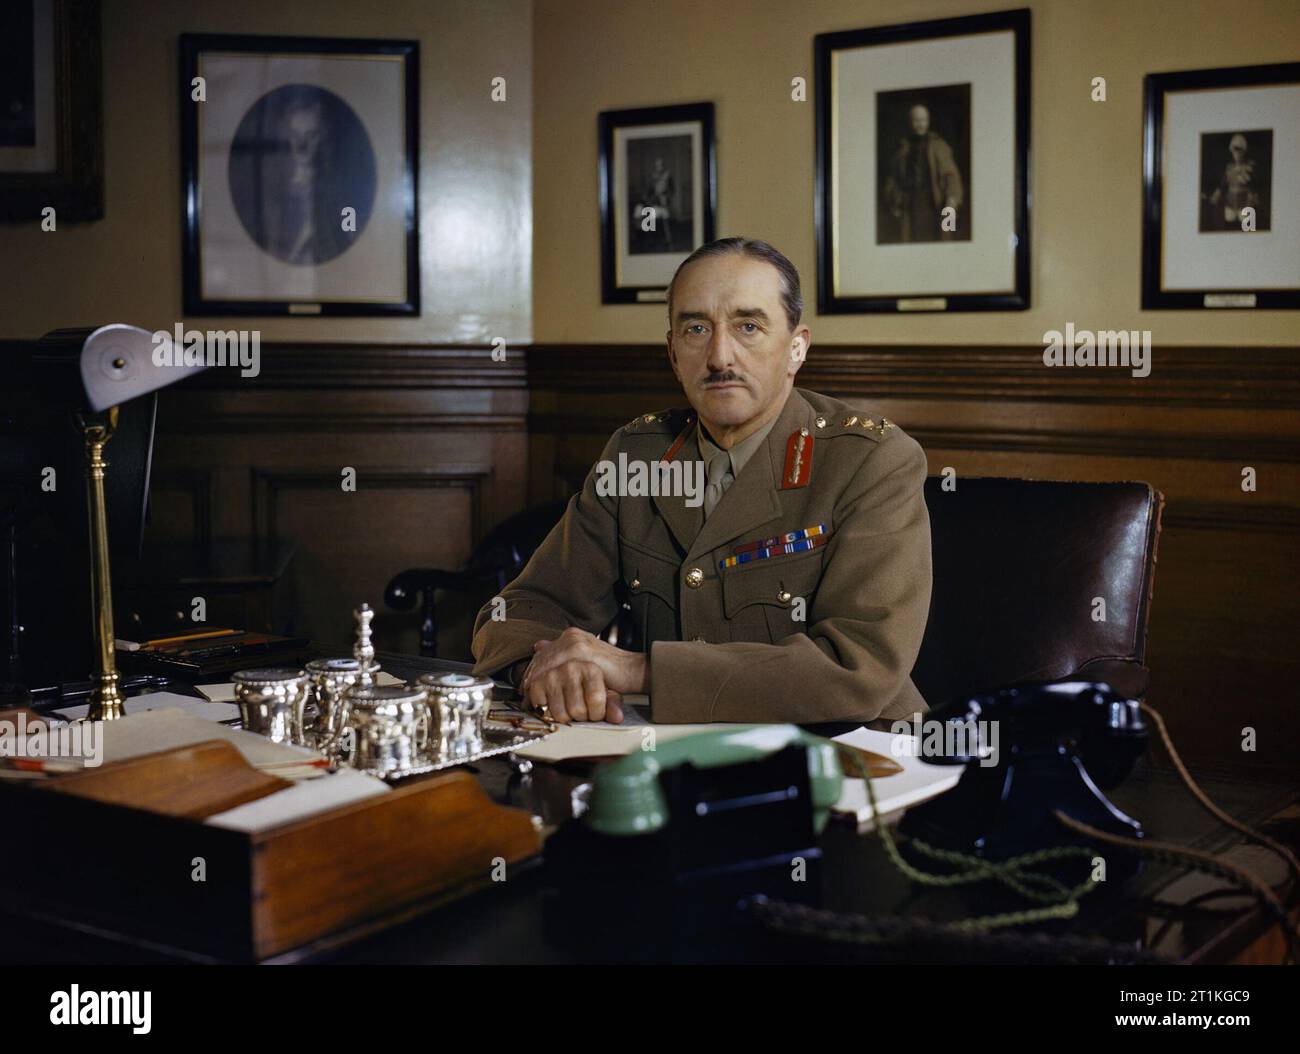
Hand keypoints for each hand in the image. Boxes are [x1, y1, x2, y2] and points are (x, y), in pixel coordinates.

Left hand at [520, 627, 647, 723]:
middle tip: (525, 696)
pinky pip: (557, 671)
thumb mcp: (585, 662)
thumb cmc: (611, 671)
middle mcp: (571, 637)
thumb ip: (564, 655)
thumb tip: (537, 645)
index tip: (526, 687)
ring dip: (537, 683)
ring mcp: (576, 644)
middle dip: (532, 679)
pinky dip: (549, 685)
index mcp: (571, 636)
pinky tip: (545, 696)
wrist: (634, 671)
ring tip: (533, 698)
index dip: (533, 671)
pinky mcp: (582, 654)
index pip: (543, 653)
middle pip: (541, 659)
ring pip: (546, 665)